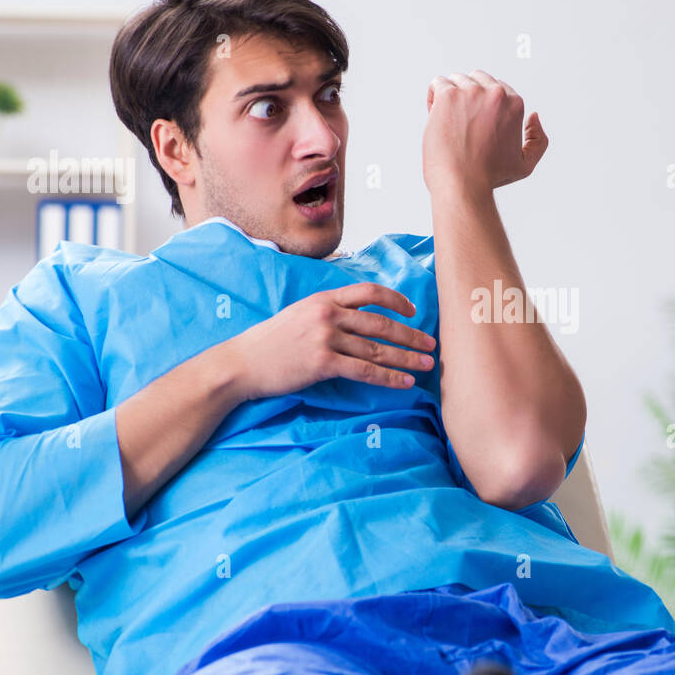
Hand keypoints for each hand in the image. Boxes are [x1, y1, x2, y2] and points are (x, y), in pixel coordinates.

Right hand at [224, 283, 437, 400]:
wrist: (242, 363)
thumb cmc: (271, 341)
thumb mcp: (300, 313)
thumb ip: (330, 312)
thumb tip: (361, 319)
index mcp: (324, 298)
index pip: (369, 292)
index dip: (397, 300)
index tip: (413, 312)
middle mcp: (328, 314)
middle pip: (381, 323)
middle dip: (411, 335)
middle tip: (431, 345)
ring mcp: (325, 338)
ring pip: (377, 348)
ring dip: (407, 358)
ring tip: (427, 365)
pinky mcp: (322, 363)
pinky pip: (365, 370)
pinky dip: (389, 377)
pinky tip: (405, 382)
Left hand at [423, 70, 548, 195]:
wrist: (463, 184)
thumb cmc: (490, 177)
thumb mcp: (525, 165)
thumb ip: (538, 141)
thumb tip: (534, 116)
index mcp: (514, 104)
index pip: (495, 88)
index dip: (482, 106)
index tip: (475, 124)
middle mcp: (495, 93)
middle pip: (476, 79)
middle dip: (467, 97)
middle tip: (461, 123)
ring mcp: (471, 92)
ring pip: (456, 80)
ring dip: (450, 98)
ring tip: (448, 123)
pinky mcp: (448, 96)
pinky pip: (437, 84)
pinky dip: (434, 98)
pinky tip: (436, 116)